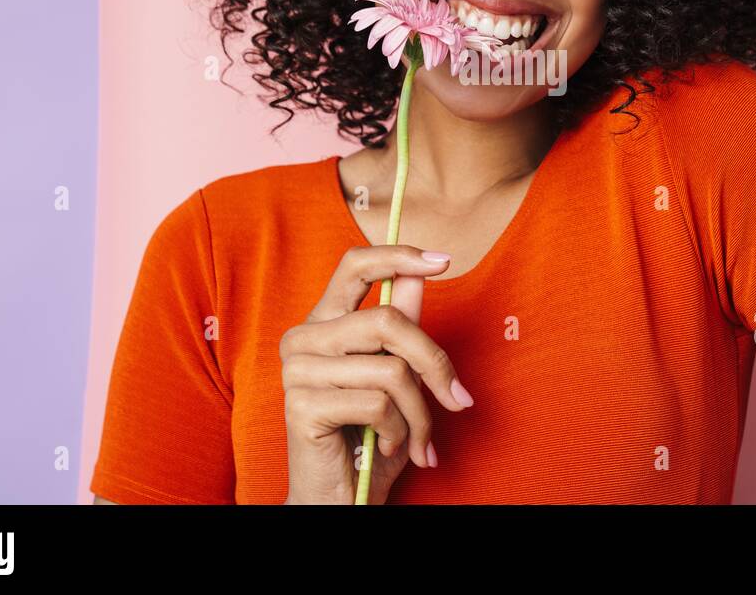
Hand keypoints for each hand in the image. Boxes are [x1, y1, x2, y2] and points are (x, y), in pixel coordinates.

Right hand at [279, 245, 474, 503]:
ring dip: (420, 412)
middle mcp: (302, 339)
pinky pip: (377, 403)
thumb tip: (419, 275)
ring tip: (419, 440)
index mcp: (323, 323)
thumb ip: (403, 325)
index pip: (354, 266)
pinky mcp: (301, 405)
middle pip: (388, 320)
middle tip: (458, 400)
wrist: (341, 498)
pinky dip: (400, 431)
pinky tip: (390, 448)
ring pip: (390, 369)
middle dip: (434, 363)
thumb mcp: (397, 377)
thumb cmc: (370, 438)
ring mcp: (297, 371)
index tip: (444, 261)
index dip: (398, 256)